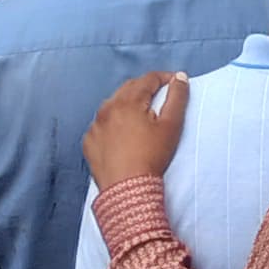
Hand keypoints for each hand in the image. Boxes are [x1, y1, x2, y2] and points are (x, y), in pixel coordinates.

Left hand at [84, 71, 190, 186]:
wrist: (127, 191)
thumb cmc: (151, 157)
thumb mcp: (171, 125)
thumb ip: (177, 97)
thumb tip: (180, 78)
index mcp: (127, 101)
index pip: (148, 79)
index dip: (164, 78)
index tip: (175, 83)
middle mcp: (106, 109)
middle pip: (129, 88)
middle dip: (145, 88)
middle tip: (160, 97)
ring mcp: (95, 126)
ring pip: (113, 105)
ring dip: (128, 104)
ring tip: (142, 116)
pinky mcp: (89, 141)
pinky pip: (102, 124)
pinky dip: (113, 123)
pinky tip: (124, 134)